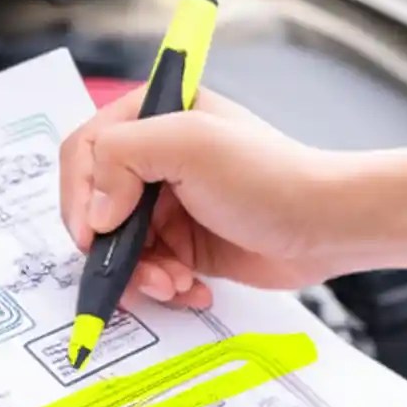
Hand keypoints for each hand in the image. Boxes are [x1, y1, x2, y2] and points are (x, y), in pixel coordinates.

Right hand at [59, 85, 349, 307]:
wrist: (326, 227)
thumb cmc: (270, 176)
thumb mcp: (191, 143)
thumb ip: (122, 156)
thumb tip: (95, 212)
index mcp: (152, 119)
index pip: (84, 151)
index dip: (80, 195)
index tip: (95, 232)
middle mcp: (155, 161)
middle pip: (95, 207)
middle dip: (112, 246)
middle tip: (137, 267)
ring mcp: (168, 205)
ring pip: (119, 248)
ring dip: (139, 273)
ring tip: (174, 283)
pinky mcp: (183, 244)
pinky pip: (148, 271)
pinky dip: (162, 286)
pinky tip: (191, 288)